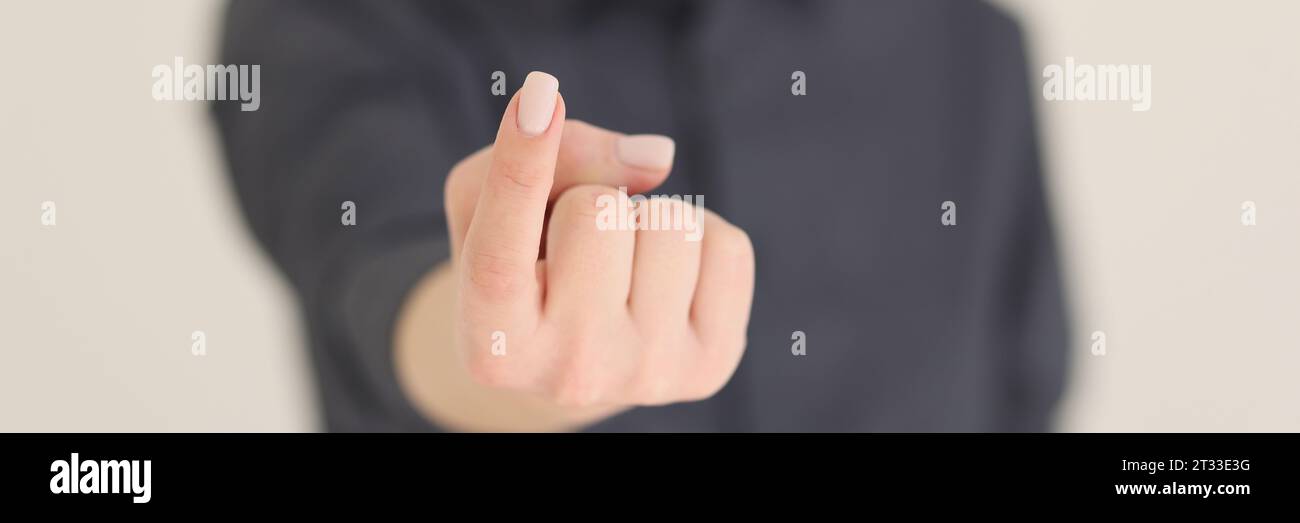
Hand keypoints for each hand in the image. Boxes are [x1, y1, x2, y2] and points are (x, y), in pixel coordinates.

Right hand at [443, 72, 754, 413]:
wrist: (572, 355)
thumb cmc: (521, 262)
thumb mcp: (489, 205)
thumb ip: (550, 161)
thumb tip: (658, 158)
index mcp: (496, 346)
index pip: (500, 253)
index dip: (520, 167)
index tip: (538, 95)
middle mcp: (571, 374)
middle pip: (598, 214)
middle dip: (589, 199)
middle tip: (576, 246)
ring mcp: (648, 376)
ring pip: (671, 224)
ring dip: (647, 217)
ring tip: (622, 263)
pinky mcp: (711, 366)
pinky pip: (728, 246)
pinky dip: (699, 238)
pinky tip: (666, 278)